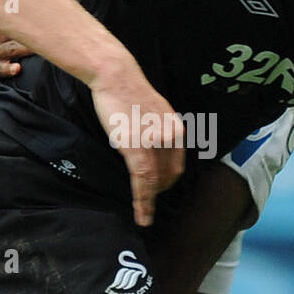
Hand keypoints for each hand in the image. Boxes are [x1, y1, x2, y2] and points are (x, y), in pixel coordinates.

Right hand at [89, 61, 185, 225]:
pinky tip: (142, 214)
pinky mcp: (136, 148)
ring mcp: (154, 144)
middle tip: (148, 202)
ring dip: (150, 203)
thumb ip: (157, 131)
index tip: (160, 189)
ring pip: (155, 182)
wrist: (116, 76)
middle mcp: (170, 137)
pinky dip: (143, 201)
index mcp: (176, 129)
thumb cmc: (128, 91)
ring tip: (145, 217)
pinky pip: (142, 180)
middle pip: (169, 175)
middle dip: (160, 192)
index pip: (177, 164)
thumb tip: (152, 146)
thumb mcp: (153, 111)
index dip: (169, 180)